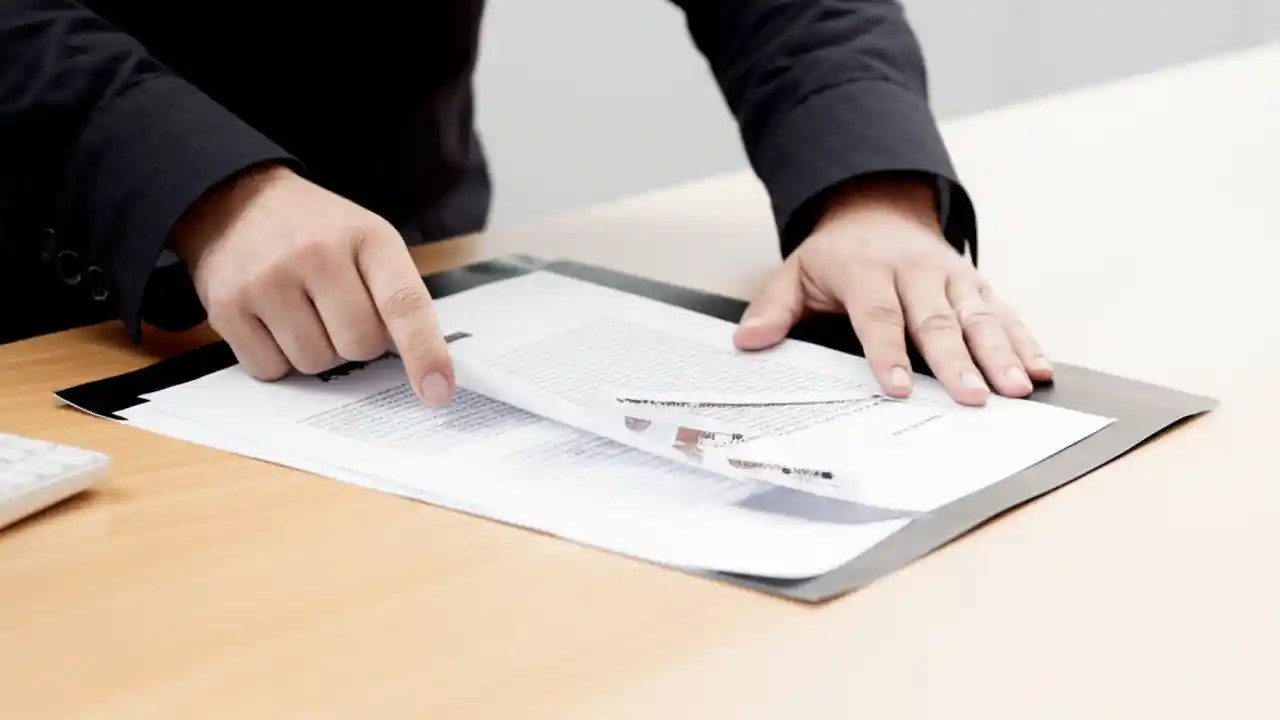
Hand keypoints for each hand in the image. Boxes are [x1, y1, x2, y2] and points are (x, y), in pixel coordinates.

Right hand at [172, 165, 454, 405]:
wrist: (236, 201)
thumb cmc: (318, 233)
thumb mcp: (368, 240)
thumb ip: (396, 296)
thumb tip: (423, 372)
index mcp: (367, 237)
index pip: (404, 303)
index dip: (425, 352)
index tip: (438, 392)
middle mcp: (316, 253)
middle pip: (359, 345)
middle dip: (356, 343)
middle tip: (337, 311)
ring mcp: (267, 279)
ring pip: (314, 364)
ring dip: (316, 351)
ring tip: (302, 311)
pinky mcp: (226, 306)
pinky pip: (270, 369)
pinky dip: (277, 358)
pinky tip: (271, 320)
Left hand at [733, 175, 1051, 405]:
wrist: (878, 208)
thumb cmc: (837, 255)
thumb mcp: (796, 273)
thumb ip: (773, 308)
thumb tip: (746, 341)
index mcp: (867, 269)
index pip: (878, 315)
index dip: (889, 352)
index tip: (900, 388)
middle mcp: (915, 270)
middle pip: (937, 320)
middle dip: (957, 361)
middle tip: (974, 397)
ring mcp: (952, 276)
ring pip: (979, 316)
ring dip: (1001, 353)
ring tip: (1016, 388)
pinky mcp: (977, 284)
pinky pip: (1004, 312)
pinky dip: (1024, 340)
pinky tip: (1038, 369)